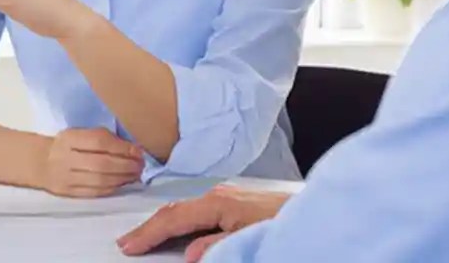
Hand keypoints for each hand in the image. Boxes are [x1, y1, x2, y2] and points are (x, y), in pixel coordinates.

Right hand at [37, 128, 145, 197]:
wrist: (40, 162)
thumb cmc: (67, 145)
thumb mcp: (80, 133)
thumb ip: (103, 138)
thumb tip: (133, 149)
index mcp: (70, 138)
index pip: (99, 142)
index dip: (122, 148)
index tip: (138, 151)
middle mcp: (66, 158)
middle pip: (102, 164)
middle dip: (126, 166)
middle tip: (140, 166)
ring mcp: (66, 178)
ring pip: (100, 180)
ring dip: (122, 179)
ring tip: (135, 176)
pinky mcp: (69, 193)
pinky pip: (95, 192)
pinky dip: (112, 188)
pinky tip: (122, 184)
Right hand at [117, 185, 289, 260]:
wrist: (319, 213)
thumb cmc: (287, 224)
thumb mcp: (251, 240)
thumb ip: (218, 246)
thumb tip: (191, 254)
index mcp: (219, 203)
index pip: (173, 219)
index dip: (148, 234)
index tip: (129, 246)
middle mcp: (221, 195)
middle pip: (175, 211)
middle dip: (149, 227)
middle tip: (128, 242)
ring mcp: (229, 195)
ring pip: (187, 208)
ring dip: (165, 223)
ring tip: (147, 237)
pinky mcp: (238, 200)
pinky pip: (200, 209)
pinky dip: (182, 220)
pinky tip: (181, 228)